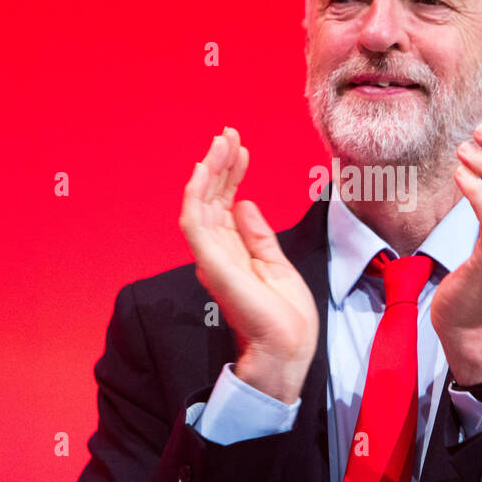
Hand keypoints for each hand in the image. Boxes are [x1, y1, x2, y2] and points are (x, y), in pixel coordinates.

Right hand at [179, 127, 317, 403]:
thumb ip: (257, 235)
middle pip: (211, 199)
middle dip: (218, 164)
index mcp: (233, 253)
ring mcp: (211, 258)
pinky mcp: (210, 264)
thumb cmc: (285, 316)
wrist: (287, 348)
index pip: (225, 205)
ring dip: (207, 171)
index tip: (240, 148)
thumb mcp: (276, 265)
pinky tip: (204, 169)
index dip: (230, 175)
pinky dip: (196, 193)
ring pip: (199, 204)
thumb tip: (244, 203)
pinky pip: (194, 222)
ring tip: (220, 142)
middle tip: (227, 134)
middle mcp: (217, 253)